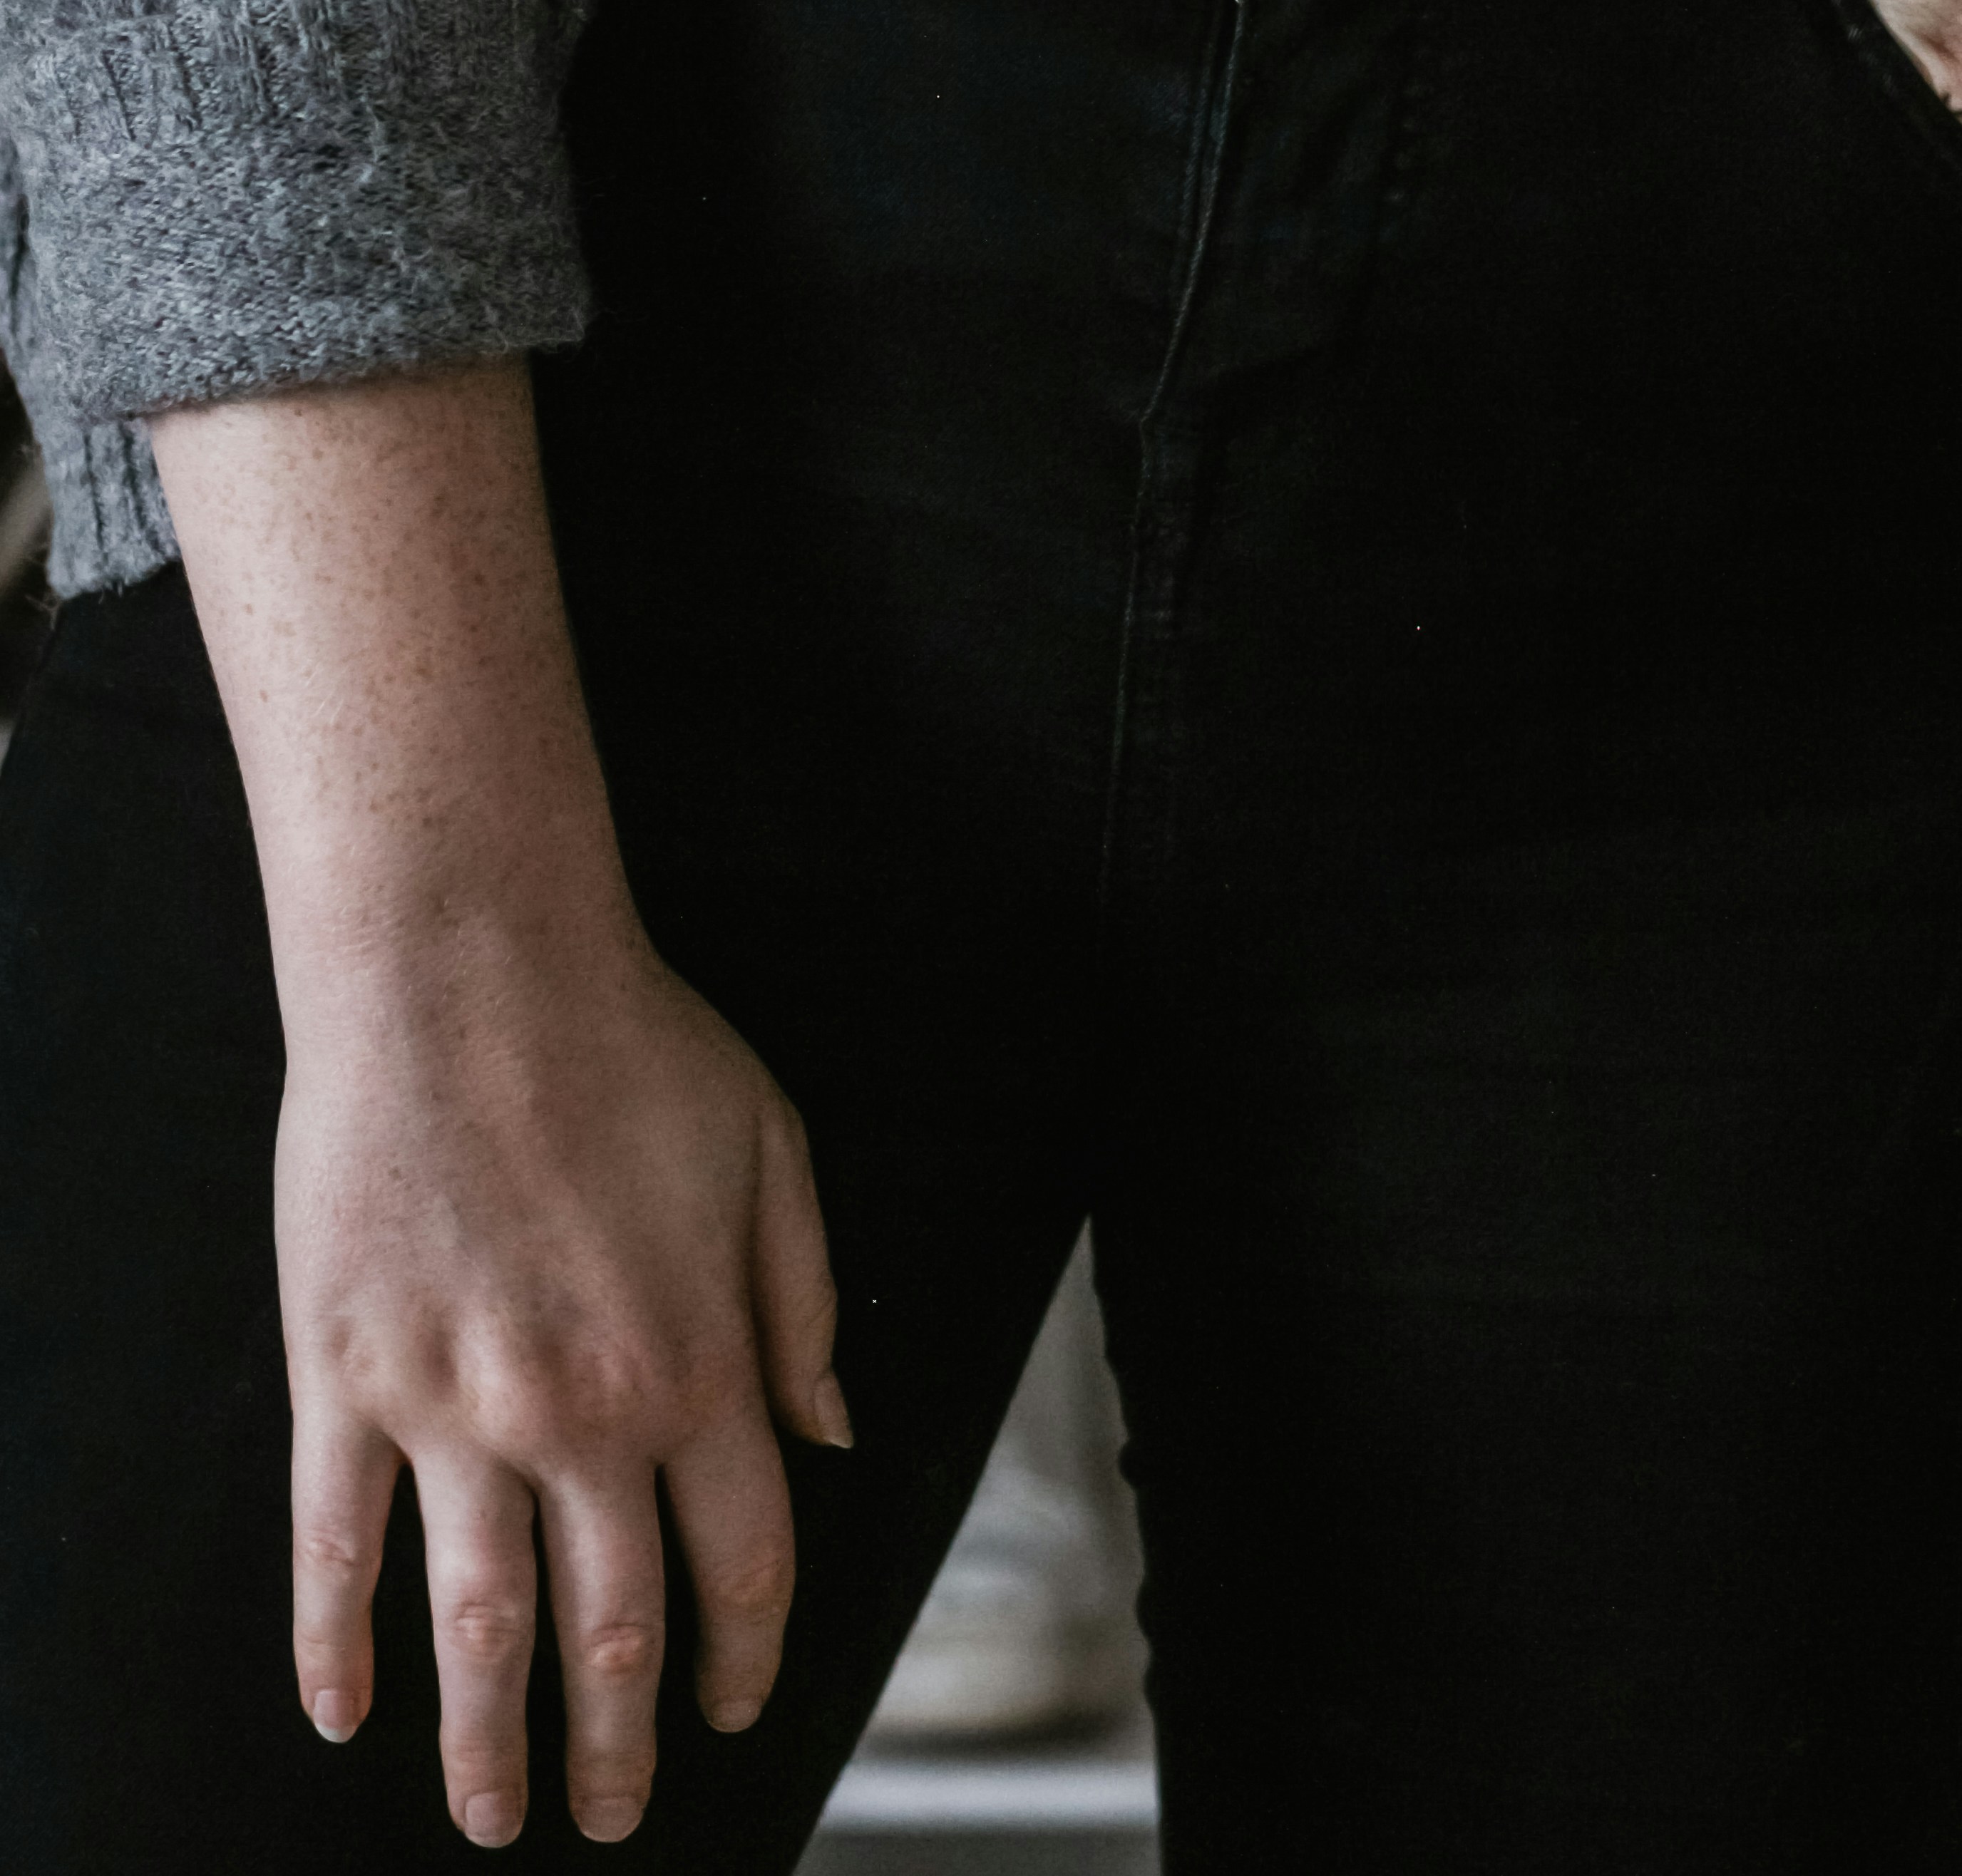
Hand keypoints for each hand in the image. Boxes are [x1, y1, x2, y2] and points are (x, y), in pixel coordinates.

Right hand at [150, 363, 848, 1847]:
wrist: (466, 963)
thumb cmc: (625, 1038)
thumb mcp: (773, 1149)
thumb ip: (804, 1304)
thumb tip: (835, 1432)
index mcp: (697, 1361)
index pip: (742, 1561)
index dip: (742, 1655)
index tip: (729, 1712)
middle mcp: (580, 1412)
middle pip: (612, 1627)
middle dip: (618, 1742)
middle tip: (612, 1818)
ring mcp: (451, 1404)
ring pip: (474, 1621)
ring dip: (486, 1740)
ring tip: (494, 1817)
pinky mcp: (345, 1376)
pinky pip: (335, 1543)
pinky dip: (334, 1642)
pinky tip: (345, 1712)